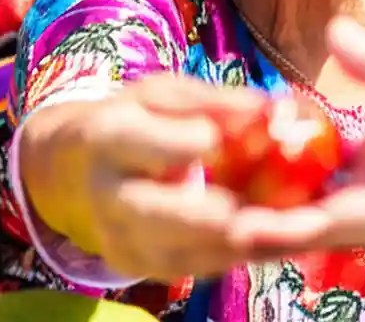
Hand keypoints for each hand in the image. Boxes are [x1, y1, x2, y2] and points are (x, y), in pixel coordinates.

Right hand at [20, 75, 265, 280]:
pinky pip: (193, 269)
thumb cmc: (136, 120)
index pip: (133, 141)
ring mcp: (122, 238)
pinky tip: (283, 246)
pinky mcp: (143, 265)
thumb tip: (267, 105)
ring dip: (231, 249)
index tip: (211, 141)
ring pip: (174, 254)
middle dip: (195, 218)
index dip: (170, 144)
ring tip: (283, 235)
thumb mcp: (163, 94)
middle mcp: (108, 195)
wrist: (80, 172)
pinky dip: (239, 259)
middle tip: (241, 216)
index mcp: (107, 136)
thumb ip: (212, 101)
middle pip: (148, 213)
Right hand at [227, 19, 364, 255]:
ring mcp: (355, 209)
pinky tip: (229, 223)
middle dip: (251, 183)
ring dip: (245, 211)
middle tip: (204, 170)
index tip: (238, 128)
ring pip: (286, 216)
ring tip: (198, 204)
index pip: (314, 150)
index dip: (276, 141)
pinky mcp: (355, 224)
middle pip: (293, 188)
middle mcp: (361, 186)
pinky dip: (265, 229)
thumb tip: (335, 27)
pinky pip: (299, 229)